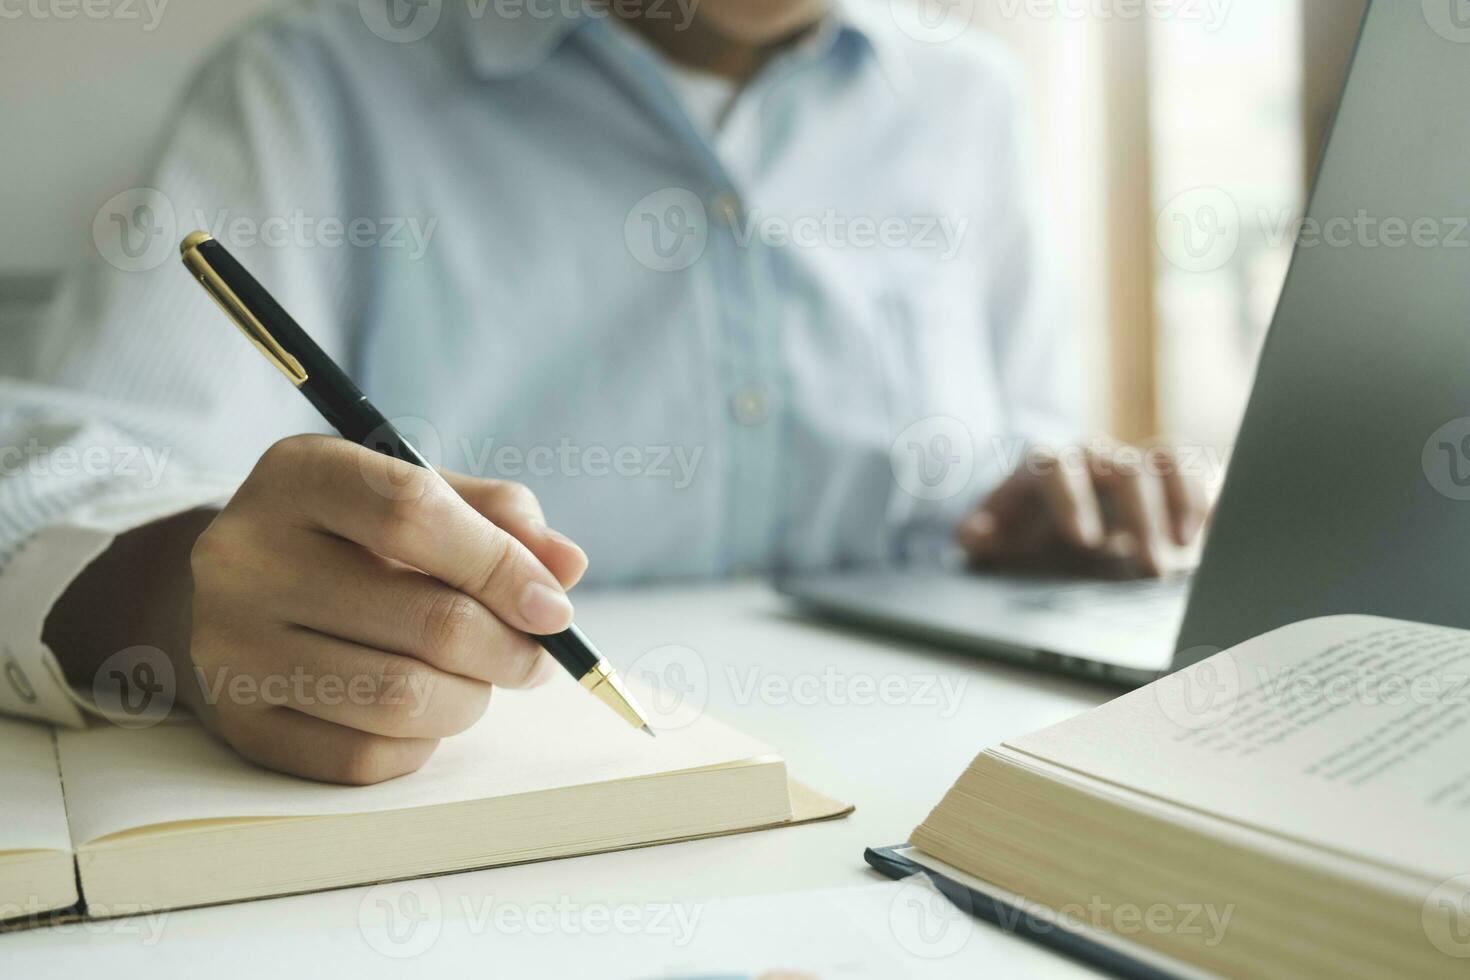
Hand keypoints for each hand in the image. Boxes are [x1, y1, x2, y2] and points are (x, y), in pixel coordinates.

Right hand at [184, 435, 587, 783]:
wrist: (232, 593)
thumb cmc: (350, 536)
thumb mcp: (416, 492)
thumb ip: (498, 517)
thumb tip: (566, 567)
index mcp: (300, 476)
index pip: (414, 512)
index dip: (501, 566)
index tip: (555, 607)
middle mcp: (248, 557)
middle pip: (426, 620)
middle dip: (508, 649)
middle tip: (534, 656)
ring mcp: (232, 646)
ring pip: (401, 698)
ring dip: (470, 699)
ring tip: (477, 680)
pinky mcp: (238, 724)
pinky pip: (364, 758)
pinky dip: (419, 743)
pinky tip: (421, 713)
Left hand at [957, 442, 1209, 578]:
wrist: (1066, 521)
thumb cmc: (1033, 532)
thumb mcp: (1004, 538)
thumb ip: (984, 537)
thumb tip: (972, 536)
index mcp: (1047, 468)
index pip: (1053, 466)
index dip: (1069, 498)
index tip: (1084, 540)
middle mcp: (1094, 457)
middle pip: (1119, 467)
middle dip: (1137, 516)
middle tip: (1149, 566)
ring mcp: (1136, 462)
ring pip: (1163, 459)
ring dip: (1178, 501)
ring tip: (1186, 549)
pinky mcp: (1173, 476)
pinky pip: (1197, 468)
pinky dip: (1207, 495)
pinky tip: (1213, 533)